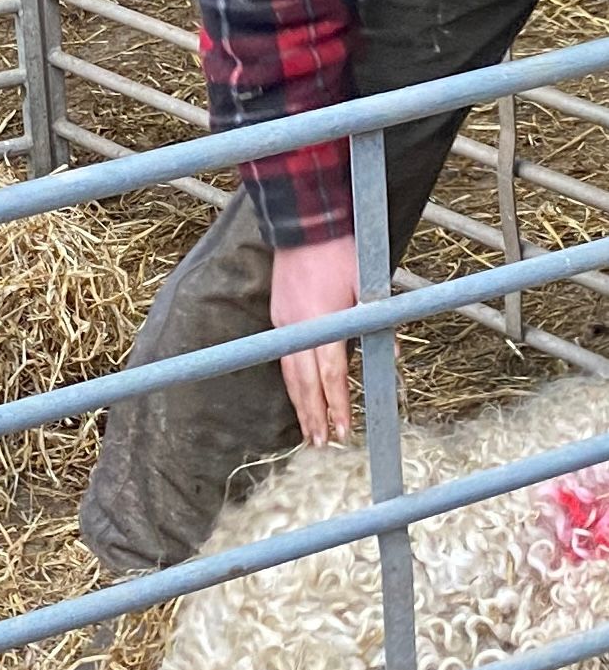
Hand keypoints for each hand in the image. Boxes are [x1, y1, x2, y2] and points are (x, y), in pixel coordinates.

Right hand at [269, 235, 358, 447]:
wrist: (306, 226)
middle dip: (314, 416)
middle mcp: (298, 329)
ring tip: (308, 430)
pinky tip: (299, 395)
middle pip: (304, 384)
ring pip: (290, 374)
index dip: (338, 404)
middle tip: (322, 443)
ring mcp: (284, 325)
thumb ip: (373, 322)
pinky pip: (286, 358)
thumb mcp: (365, 286)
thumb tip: (389, 352)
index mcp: (323, 322)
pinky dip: (293, 381)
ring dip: (300, 405)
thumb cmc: (341, 251)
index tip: (344, 429)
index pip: (332, 374)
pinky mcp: (279, 319)